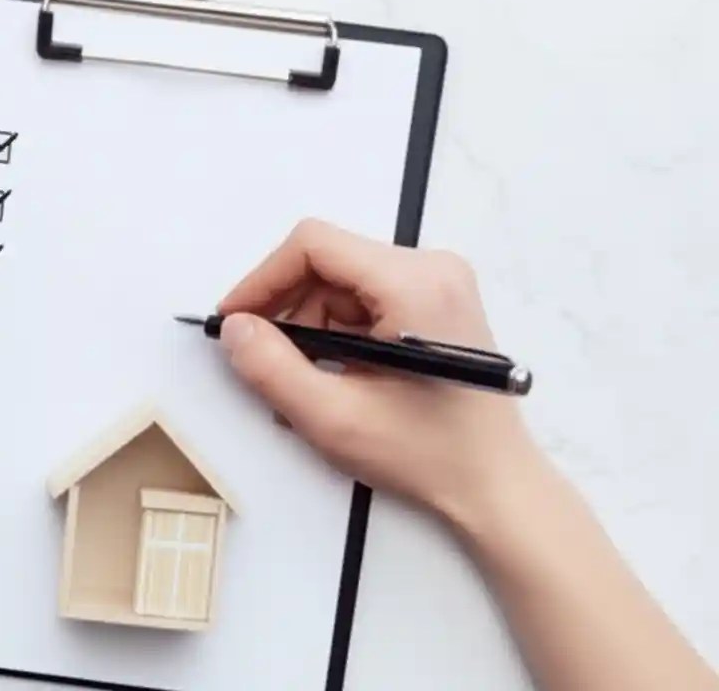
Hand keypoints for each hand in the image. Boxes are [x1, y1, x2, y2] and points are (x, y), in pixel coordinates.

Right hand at [218, 218, 538, 526]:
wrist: (495, 484)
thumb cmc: (430, 454)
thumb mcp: (334, 418)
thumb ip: (272, 369)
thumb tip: (235, 328)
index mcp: (415, 284)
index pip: (314, 246)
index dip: (262, 280)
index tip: (234, 321)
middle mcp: (432, 269)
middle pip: (326, 265)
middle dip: (289, 314)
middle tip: (270, 366)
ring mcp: (437, 284)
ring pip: (340, 286)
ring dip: (312, 332)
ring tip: (309, 388)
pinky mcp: (434, 303)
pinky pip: (362, 302)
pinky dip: (337, 337)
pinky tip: (336, 380)